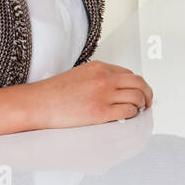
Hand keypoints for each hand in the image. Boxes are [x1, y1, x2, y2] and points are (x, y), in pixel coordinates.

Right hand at [23, 59, 153, 130]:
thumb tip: (110, 89)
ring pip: (137, 97)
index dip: (135, 84)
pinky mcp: (100, 112)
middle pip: (139, 82)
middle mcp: (104, 78)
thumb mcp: (78, 75)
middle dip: (147, 93)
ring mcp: (103, 94)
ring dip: (141, 105)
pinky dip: (132, 115)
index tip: (137, 92)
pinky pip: (128, 111)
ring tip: (138, 111)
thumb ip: (96, 78)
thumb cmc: (52, 93)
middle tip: (148, 102)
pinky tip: (128, 118)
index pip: (128, 73)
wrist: (36, 104)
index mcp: (99, 67)